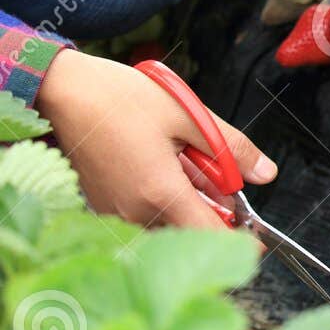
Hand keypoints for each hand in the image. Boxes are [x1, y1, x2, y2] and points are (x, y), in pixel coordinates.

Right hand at [35, 49, 276, 226]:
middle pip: (190, 230)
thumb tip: (266, 173)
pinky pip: (145, 213)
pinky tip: (163, 164)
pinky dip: (163, 197)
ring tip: (184, 160)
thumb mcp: (189, 115)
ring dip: (188, 202)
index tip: (257, 237)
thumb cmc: (121, 99)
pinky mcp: (103, 205)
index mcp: (160, 193)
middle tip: (218, 177)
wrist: (63, 89)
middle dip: (214, 211)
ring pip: (168, 222)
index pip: (210, 236)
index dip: (239, 239)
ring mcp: (115, 211)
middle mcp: (134, 211)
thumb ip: (232, 148)